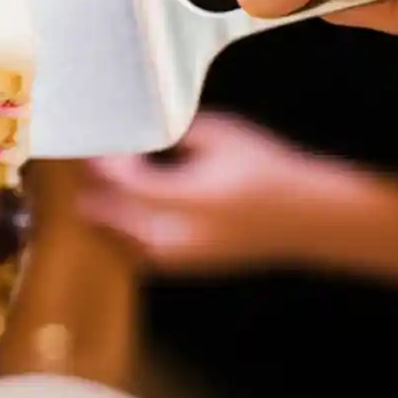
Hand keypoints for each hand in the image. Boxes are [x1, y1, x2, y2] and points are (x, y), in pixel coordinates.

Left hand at [79, 114, 339, 272]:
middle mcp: (175, 236)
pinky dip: (113, 225)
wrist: (304, 220)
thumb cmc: (263, 168)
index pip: (122, 182)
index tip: (98, 136)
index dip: (102, 159)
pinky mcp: (176, 267)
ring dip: (99, 203)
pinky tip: (118, 203)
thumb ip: (170, 131)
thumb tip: (129, 130)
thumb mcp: (221, 135)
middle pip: (102, 211)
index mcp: (188, 200)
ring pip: (106, 232)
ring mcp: (173, 258)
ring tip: (105, 175)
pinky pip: (123, 248)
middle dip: (93, 180)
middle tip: (94, 152)